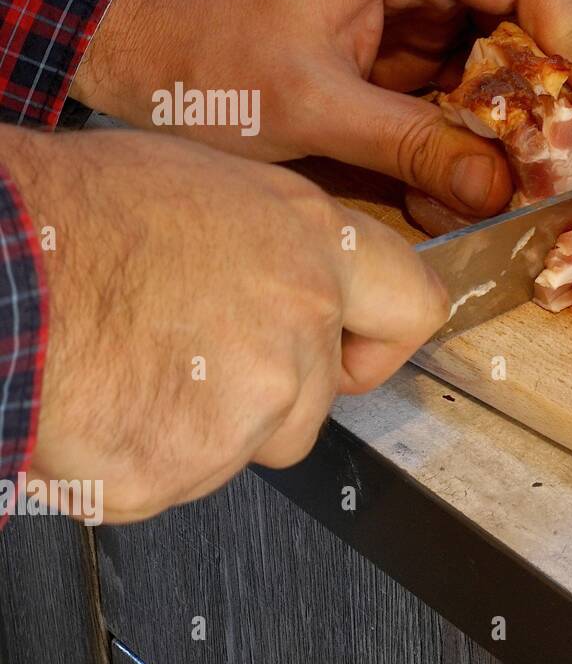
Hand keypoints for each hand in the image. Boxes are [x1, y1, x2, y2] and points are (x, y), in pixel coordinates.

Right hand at [3, 125, 446, 521]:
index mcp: (312, 245)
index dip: (380, 339)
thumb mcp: (201, 186)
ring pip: (250, 444)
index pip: (413, 306)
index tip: (358, 351)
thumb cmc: (67, 215)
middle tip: (190, 354)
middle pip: (319, 399)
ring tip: (132, 363)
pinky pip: (179, 478)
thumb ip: (271, 243)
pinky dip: (143, 456)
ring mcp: (252, 400)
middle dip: (267, 395)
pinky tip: (105, 398)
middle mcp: (299, 322)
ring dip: (201, 426)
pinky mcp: (187, 463)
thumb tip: (283, 273)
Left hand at [70, 0, 571, 217]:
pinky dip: (523, 134)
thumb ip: (408, 145)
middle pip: (546, 13)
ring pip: (529, 58)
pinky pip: (491, 98)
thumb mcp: (311, 105)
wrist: (154, 60)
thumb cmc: (212, 56)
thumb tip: (500, 189)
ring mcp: (434, 27)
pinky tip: (564, 163)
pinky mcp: (424, 71)